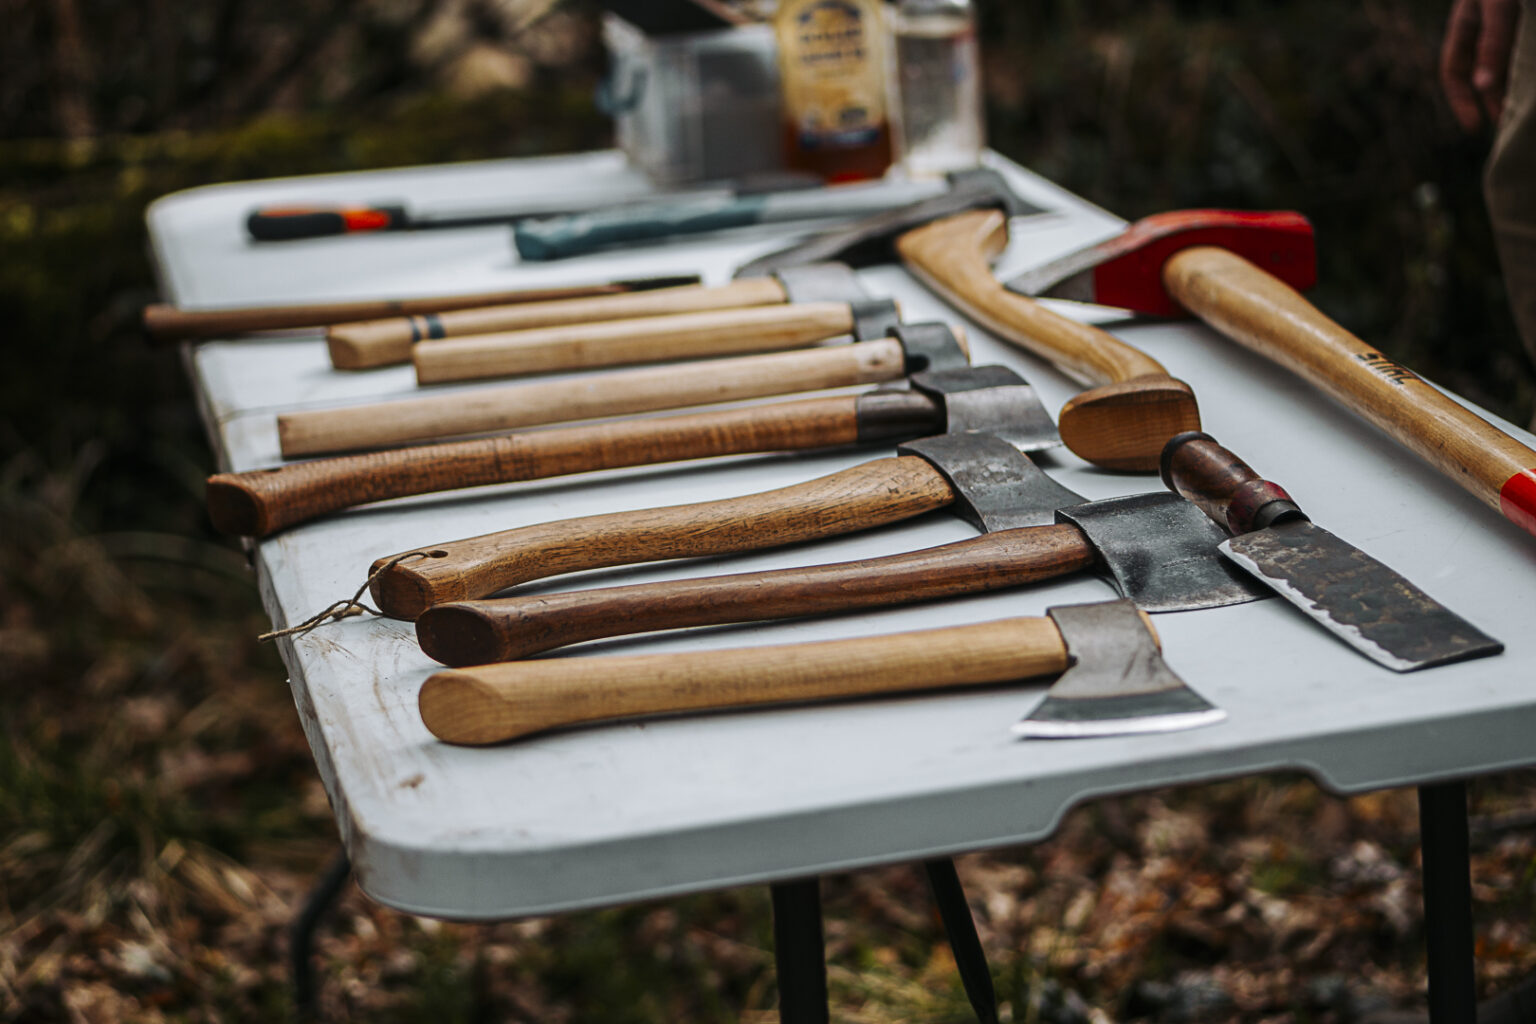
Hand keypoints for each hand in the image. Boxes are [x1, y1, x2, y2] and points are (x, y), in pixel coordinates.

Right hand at [1440, 0, 1522, 130]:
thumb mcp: (1498, 6)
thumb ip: (1492, 43)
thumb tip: (1483, 86)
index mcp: (1466, 22)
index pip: (1455, 71)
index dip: (1462, 101)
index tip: (1475, 127)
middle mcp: (1486, 26)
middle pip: (1483, 72)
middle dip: (1493, 99)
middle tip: (1507, 122)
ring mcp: (1512, 24)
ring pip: (1509, 63)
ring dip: (1513, 86)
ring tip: (1523, 107)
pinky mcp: (1529, 24)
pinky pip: (1526, 54)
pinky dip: (1528, 72)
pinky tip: (1533, 84)